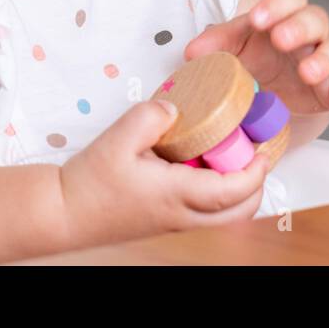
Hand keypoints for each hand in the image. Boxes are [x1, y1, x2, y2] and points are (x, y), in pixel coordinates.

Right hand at [59, 98, 268, 247]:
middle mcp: (183, 215)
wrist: (64, 213)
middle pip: (241, 210)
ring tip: (231, 151)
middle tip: (256, 149)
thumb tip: (176, 107)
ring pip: (225, 213)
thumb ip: (150, 116)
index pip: (234, 190)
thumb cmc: (88, 184)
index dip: (257, 170)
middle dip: (257, 182)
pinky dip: (217, 188)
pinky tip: (201, 159)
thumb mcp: (117, 138)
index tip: (264, 147)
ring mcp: (176, 220)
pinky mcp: (167, 218)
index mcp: (177, 196)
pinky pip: (206, 208)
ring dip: (238, 186)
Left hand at [184, 0, 328, 117]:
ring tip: (308, 73)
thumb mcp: (234, 48)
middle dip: (298, 27)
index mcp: (284, 16)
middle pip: (315, 19)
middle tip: (281, 39)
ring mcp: (327, 59)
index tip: (258, 18)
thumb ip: (215, 44)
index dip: (276, 5)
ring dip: (324, 60)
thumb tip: (193, 53)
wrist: (273, 98)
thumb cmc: (256, 61)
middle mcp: (311, 33)